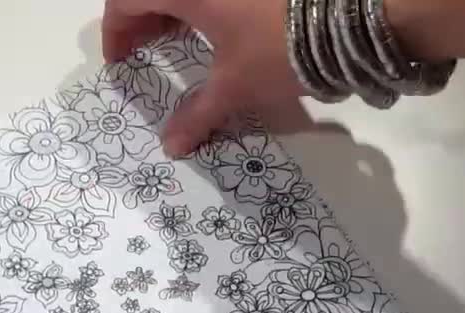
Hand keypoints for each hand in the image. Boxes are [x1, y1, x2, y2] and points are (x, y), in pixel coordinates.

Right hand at [102, 0, 304, 156]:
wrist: (348, 22)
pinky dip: (202, 5)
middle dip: (142, 18)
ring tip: (174, 39)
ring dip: (173, 9)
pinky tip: (213, 27)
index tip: (120, 61)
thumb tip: (172, 145)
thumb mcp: (235, 87)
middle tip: (142, 50)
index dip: (116, 30)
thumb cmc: (278, 49)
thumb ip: (197, 115)